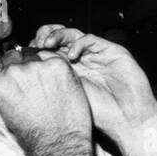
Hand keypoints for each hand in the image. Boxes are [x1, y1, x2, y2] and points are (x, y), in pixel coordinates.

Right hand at [0, 46, 94, 155]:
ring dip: (41, 66)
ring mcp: (37, 67)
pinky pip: (54, 58)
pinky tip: (61, 86)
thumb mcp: (5, 111)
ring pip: (36, 56)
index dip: (0, 64)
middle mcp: (13, 72)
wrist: (60, 144)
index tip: (8, 70)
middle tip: (34, 84)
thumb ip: (2, 88)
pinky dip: (58, 68)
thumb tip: (2, 72)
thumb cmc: (33, 135)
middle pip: (14, 55)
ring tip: (49, 88)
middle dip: (22, 66)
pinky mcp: (59, 65)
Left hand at [28, 26, 156, 155]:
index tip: (27, 53)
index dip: (37, 48)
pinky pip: (90, 39)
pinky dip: (79, 44)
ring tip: (48, 44)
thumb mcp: (68, 96)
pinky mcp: (112, 51)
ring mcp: (97, 55)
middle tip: (37, 43)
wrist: (129, 120)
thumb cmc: (101, 115)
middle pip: (59, 39)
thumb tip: (32, 62)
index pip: (49, 51)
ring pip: (73, 35)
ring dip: (58, 36)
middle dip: (45, 36)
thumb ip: (53, 78)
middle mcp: (83, 61)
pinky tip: (73, 57)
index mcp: (70, 72)